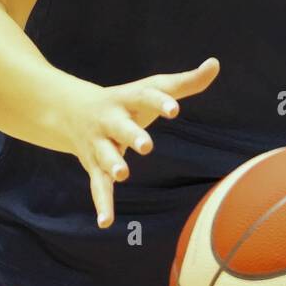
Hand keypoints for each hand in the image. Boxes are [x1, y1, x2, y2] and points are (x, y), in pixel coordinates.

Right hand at [59, 57, 220, 228]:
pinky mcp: (93, 165)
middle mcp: (111, 120)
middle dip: (132, 135)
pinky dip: (102, 204)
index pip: (145, 97)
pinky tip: (105, 222)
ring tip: (123, 174)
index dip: (160, 102)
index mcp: (128, 98)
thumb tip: (215, 63)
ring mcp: (100, 143)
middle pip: (121, 127)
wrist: (71, 111)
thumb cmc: (126, 100)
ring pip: (105, 154)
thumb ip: (186, 82)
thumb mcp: (152, 88)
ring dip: (113, 164)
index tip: (175, 108)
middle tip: (147, 146)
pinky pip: (97, 185)